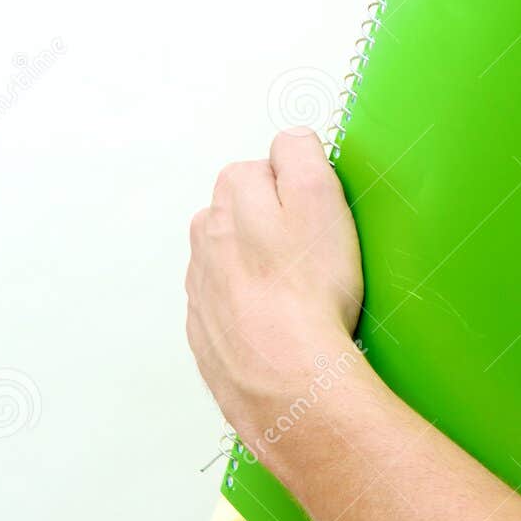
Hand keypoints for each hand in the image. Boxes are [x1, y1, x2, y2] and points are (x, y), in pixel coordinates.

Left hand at [185, 127, 363, 447]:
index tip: (319, 220)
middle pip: (246, 211)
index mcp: (230, 197)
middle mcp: (204, 236)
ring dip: (262, 268)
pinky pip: (232, 307)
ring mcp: (201, 287)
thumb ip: (299, 152)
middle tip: (316, 257)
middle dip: (276, 226)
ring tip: (301, 295)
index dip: (301, 191)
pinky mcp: (207, 332)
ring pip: (235, 259)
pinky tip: (283, 326)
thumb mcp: (319, 196)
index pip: (267, 167)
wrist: (288, 380)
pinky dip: (253, 311)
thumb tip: (288, 140)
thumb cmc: (310, 290)